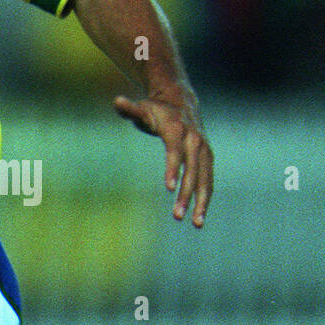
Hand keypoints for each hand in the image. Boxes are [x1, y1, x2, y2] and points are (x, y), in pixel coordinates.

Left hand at [113, 92, 212, 227]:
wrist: (181, 101)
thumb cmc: (156, 109)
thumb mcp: (142, 108)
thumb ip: (130, 109)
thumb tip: (117, 101)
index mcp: (177, 129)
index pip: (176, 152)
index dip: (172, 169)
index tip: (169, 188)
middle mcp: (195, 140)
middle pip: (192, 170)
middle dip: (186, 194)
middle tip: (177, 216)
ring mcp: (204, 150)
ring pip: (205, 179)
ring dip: (201, 202)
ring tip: (196, 224)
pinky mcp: (208, 158)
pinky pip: (208, 180)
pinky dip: (206, 198)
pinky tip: (199, 216)